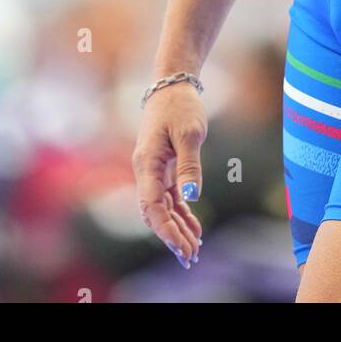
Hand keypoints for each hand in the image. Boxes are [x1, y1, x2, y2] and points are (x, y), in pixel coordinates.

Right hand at [132, 81, 205, 270]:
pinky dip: (181, 214)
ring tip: (194, 250)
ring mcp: (154, 170)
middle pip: (155, 212)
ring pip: (162, 209)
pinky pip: (170, 198)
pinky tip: (194, 229)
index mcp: (147, 163)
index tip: (181, 246)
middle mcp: (146, 170)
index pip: (151, 205)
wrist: (173, 84)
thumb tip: (190, 197)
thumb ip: (190, 165)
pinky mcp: (164, 168)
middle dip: (171, 236)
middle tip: (190, 257)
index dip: (165, 229)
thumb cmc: (180, 105)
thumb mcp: (190, 133)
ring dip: (177, 229)